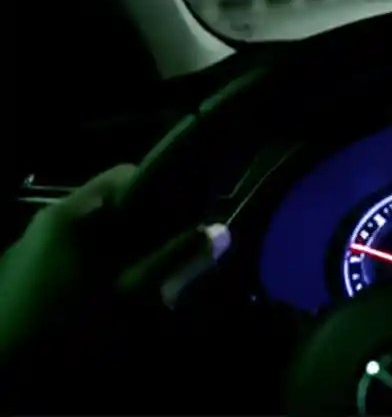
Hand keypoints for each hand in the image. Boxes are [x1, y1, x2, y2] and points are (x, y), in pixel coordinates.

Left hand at [0, 164, 227, 368]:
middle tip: (174, 255)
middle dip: (147, 229)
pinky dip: (100, 268)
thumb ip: (175, 259)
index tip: (189, 215)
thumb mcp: (130, 291)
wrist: (7, 365)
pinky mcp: (26, 274)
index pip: (124, 176)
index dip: (162, 190)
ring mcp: (32, 248)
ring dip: (124, 252)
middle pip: (112, 208)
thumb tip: (221, 232)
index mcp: (70, 213)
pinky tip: (112, 297)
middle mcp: (49, 220)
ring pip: (95, 235)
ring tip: (148, 280)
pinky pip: (75, 257)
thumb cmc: (67, 322)